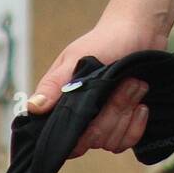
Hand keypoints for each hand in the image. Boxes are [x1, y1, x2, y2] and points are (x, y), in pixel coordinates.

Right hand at [27, 12, 167, 158]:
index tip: (93, 110)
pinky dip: (136, 125)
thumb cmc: (105, 40)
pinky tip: (141, 106)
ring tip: (136, 84)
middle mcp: (82, 117)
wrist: (139, 31)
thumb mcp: (77, 58)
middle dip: (112, 111)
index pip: (62, 139)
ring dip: (126, 112)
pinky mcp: (124, 123)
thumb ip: (55, 84)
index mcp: (63, 103)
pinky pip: (127, 141)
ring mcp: (103, 121)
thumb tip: (32, 108)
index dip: (78, 134)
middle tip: (125, 82)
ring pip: (111, 141)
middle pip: (93, 139)